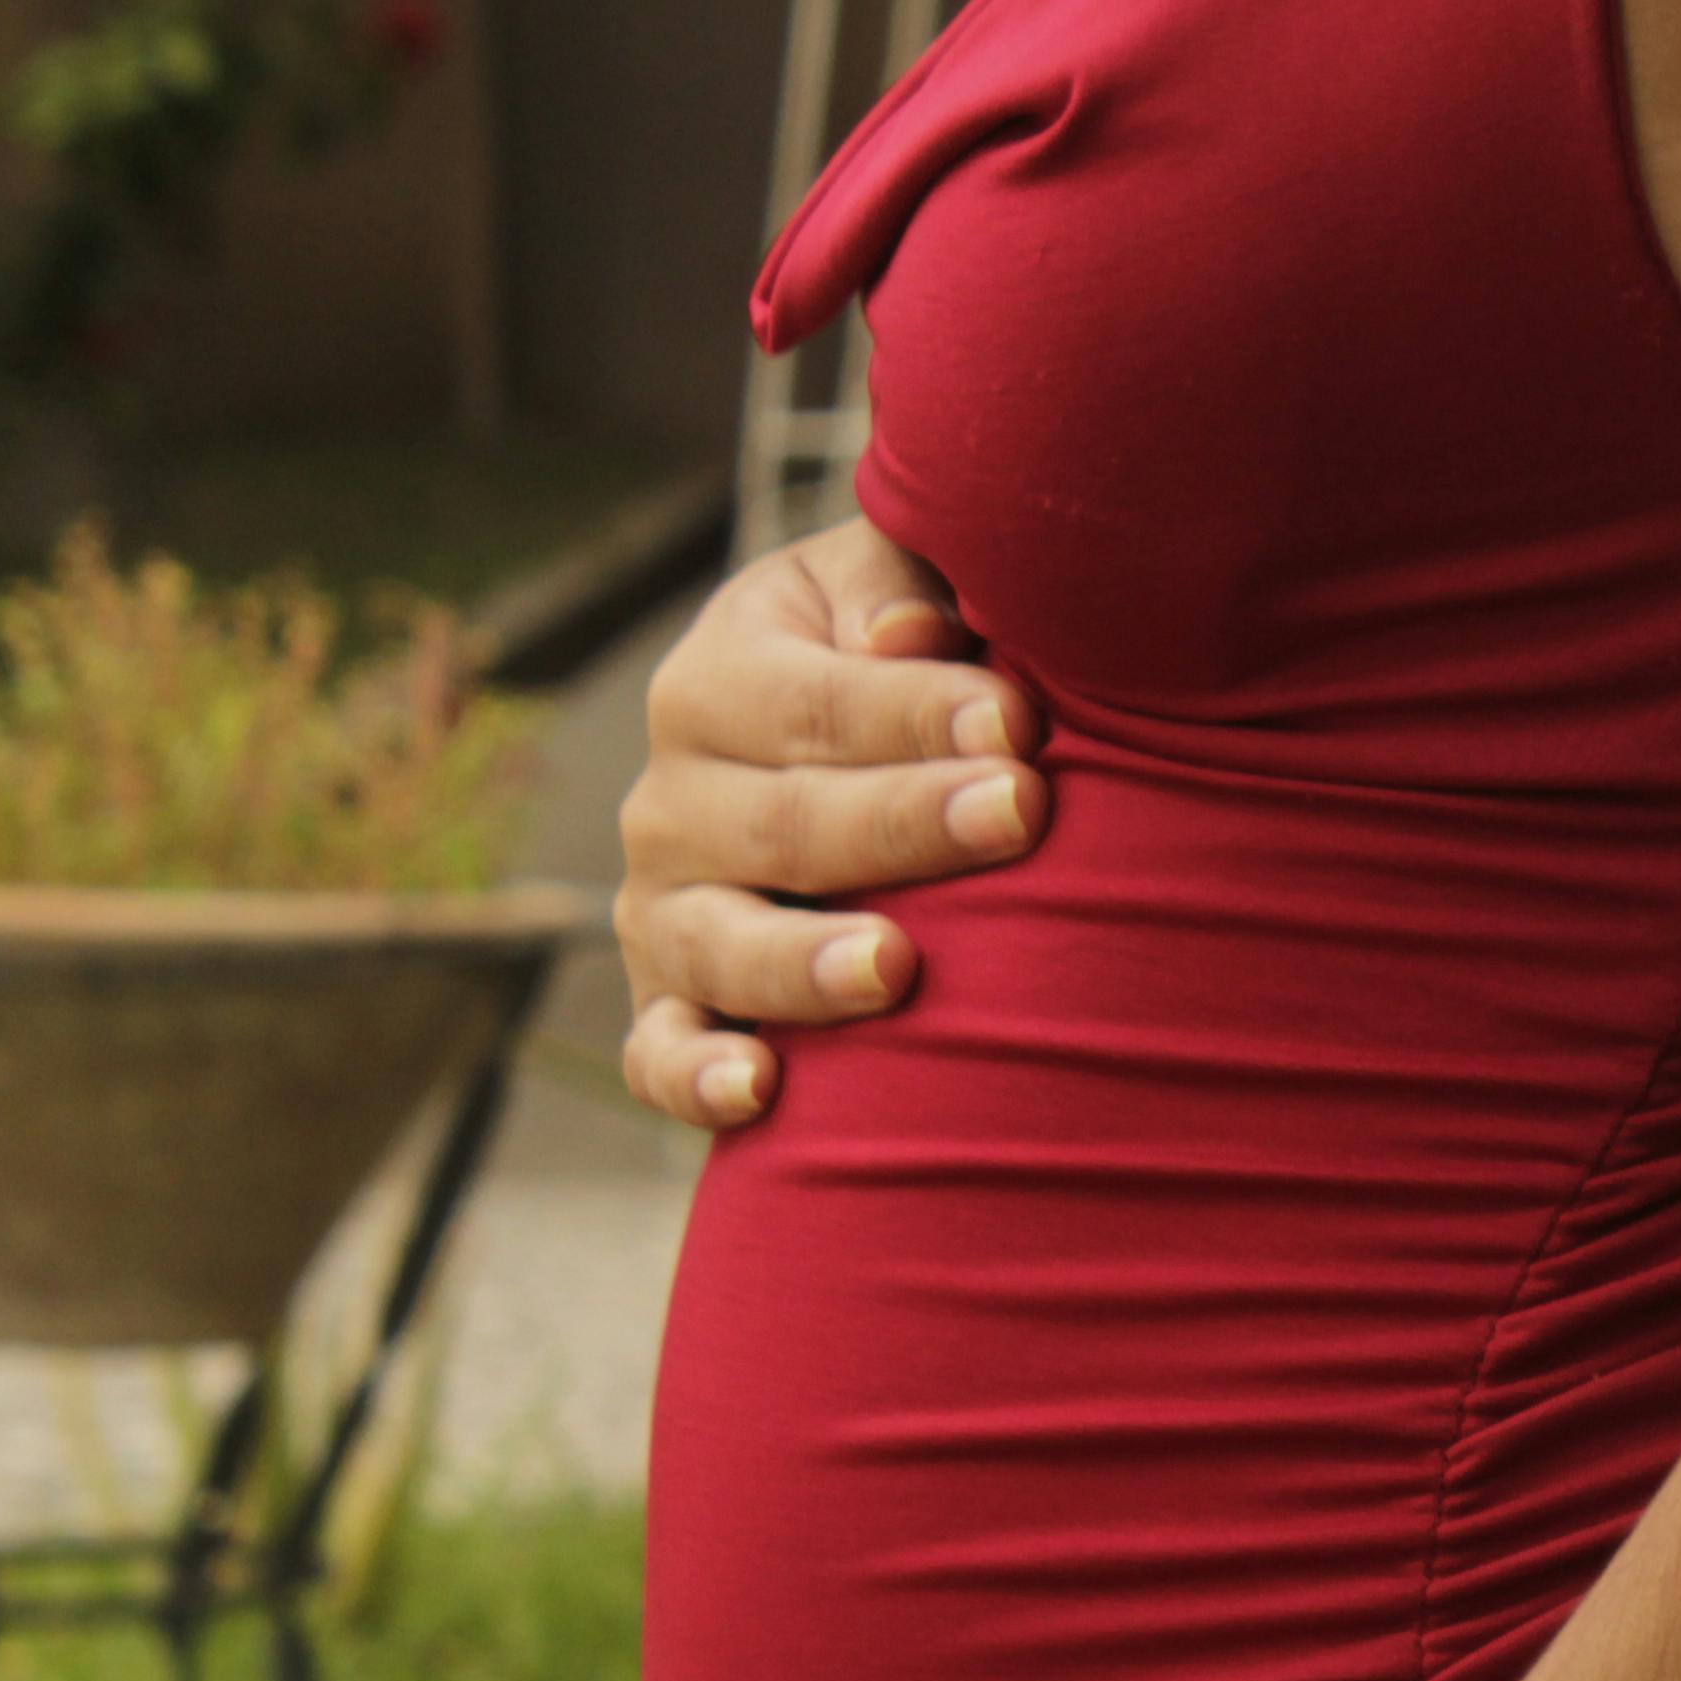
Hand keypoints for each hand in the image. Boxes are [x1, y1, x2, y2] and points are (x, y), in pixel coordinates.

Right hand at [615, 518, 1051, 1130]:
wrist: (850, 756)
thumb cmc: (904, 661)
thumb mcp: (895, 592)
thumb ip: (902, 590)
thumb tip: (911, 636)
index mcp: (720, 680)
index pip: (816, 702)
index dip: (917, 712)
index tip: (1018, 725)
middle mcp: (673, 799)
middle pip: (785, 823)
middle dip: (903, 823)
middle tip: (1018, 815)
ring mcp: (666, 909)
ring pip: (721, 944)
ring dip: (805, 962)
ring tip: (895, 965)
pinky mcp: (674, 1002)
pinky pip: (662, 1054)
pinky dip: (698, 1077)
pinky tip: (762, 1089)